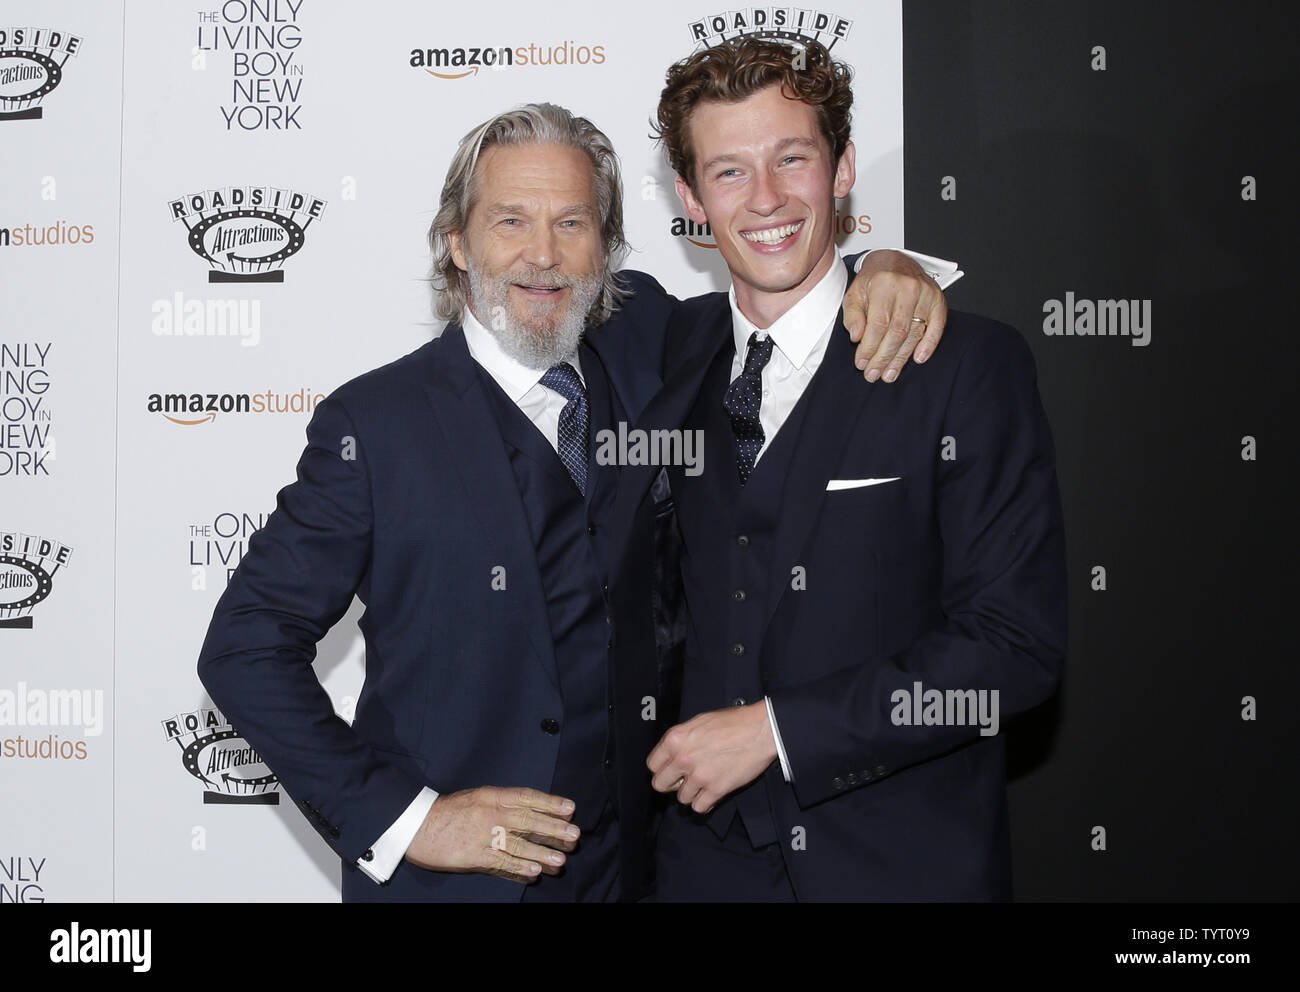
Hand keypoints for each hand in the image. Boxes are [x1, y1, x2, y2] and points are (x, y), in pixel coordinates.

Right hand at [403, 786, 578, 883]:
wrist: (418, 824)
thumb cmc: (450, 811)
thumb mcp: (478, 797)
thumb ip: (503, 803)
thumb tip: (533, 811)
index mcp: (493, 796)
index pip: (527, 797)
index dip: (550, 802)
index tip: (570, 808)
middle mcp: (491, 813)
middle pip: (528, 820)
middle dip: (553, 829)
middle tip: (574, 836)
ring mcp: (483, 835)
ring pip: (518, 844)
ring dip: (541, 853)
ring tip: (560, 861)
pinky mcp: (474, 855)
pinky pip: (500, 863)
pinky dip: (518, 868)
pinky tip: (533, 873)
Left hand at [647, 703, 776, 813]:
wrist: (761, 730)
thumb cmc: (734, 723)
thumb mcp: (699, 721)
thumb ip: (681, 739)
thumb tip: (672, 754)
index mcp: (675, 739)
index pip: (652, 765)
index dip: (662, 768)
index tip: (671, 770)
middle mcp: (683, 758)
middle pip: (660, 785)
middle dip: (672, 784)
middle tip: (684, 779)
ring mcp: (699, 776)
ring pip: (681, 798)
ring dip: (692, 793)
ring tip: (704, 782)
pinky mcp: (716, 789)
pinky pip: (699, 808)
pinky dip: (705, 803)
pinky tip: (711, 793)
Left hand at [843, 249, 947, 381]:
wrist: (894, 261)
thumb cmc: (874, 281)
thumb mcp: (854, 294)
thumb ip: (852, 316)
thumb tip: (857, 337)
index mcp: (884, 284)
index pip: (878, 324)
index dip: (869, 347)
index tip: (862, 363)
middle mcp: (907, 288)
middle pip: (896, 332)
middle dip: (884, 357)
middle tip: (874, 374)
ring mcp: (926, 294)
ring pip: (914, 333)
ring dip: (901, 358)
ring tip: (890, 374)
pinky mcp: (938, 300)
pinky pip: (937, 326)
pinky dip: (929, 344)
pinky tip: (919, 359)